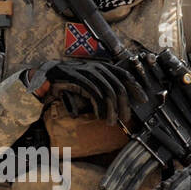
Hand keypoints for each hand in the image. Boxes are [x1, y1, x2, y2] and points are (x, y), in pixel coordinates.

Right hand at [25, 59, 143, 124]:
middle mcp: (98, 67)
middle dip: (125, 104)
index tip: (143, 100)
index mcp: (103, 67)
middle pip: (119, 86)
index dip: (136, 87)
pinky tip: (99, 116)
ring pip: (108, 91)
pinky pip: (94, 93)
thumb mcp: (90, 83)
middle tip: (126, 118)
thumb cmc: (70, 80)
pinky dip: (99, 107)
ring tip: (111, 122)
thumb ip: (103, 88)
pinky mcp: (79, 79)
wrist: (48, 75)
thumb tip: (118, 103)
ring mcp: (88, 72)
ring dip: (111, 109)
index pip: (125, 75)